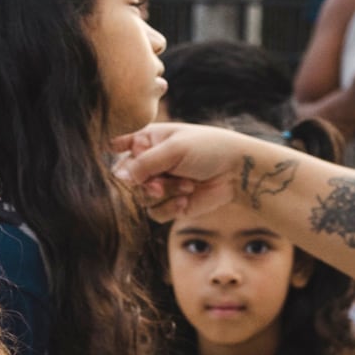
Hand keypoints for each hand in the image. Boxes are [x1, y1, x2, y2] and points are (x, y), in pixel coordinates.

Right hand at [115, 119, 295, 225]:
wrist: (237, 171)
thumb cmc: (208, 148)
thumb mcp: (174, 149)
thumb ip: (144, 163)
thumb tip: (119, 178)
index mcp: (147, 140)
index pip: (117, 149)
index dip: (118, 158)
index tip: (129, 162)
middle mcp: (149, 163)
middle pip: (126, 180)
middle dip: (144, 184)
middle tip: (159, 185)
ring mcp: (159, 184)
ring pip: (141, 199)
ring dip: (163, 195)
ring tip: (187, 186)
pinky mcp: (170, 204)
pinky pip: (156, 213)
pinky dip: (170, 208)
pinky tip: (187, 199)